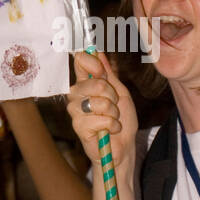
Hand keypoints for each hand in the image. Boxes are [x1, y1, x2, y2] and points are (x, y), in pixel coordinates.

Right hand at [67, 48, 137, 170]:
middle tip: (114, 106)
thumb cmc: (121, 120)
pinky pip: (101, 119)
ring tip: (111, 119)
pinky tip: (109, 131)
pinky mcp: (79, 126)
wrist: (123, 146)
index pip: (80, 61)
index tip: (101, 70)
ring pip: (99, 102)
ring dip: (113, 113)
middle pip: (94, 83)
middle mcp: (77, 95)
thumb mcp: (120, 93)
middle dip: (112, 96)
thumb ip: (109, 74)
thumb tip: (99, 52)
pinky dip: (112, 125)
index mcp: (86, 83)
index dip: (91, 62)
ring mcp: (76, 111)